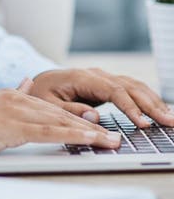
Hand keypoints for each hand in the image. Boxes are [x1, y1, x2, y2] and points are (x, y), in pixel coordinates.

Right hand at [0, 89, 121, 153]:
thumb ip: (13, 92)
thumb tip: (24, 81)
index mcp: (18, 96)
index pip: (55, 110)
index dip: (80, 119)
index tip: (99, 127)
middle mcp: (23, 101)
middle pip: (65, 115)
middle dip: (93, 127)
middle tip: (115, 138)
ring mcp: (20, 112)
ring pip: (63, 122)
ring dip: (90, 133)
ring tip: (110, 142)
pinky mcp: (15, 127)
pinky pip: (50, 132)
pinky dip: (72, 135)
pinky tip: (87, 139)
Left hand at [21, 68, 173, 128]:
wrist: (39, 81)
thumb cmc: (41, 93)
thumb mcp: (47, 104)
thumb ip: (69, 109)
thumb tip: (94, 116)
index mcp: (82, 78)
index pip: (114, 91)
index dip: (131, 107)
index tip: (144, 124)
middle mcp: (96, 75)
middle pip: (130, 87)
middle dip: (151, 105)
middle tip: (169, 122)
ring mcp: (103, 78)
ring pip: (135, 86)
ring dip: (154, 102)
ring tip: (170, 118)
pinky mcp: (107, 85)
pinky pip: (131, 90)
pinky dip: (147, 99)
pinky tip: (158, 111)